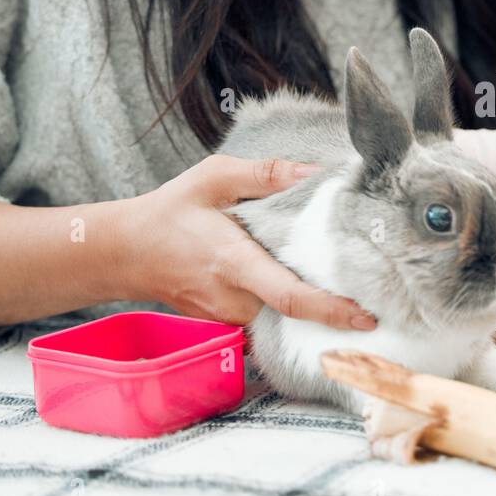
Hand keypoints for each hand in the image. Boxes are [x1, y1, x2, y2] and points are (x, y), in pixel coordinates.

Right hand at [117, 154, 377, 329]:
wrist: (123, 251)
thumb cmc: (170, 210)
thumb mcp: (213, 176)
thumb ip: (266, 174)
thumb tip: (316, 174)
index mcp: (235, 263)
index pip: (291, 297)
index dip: (332, 310)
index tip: (366, 316)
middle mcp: (234, 299)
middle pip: (297, 309)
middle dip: (332, 302)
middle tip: (373, 290)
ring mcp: (228, 316)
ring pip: (282, 315)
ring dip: (310, 303)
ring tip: (344, 286)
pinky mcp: (225, 321)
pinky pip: (266, 316)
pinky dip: (287, 304)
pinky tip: (303, 286)